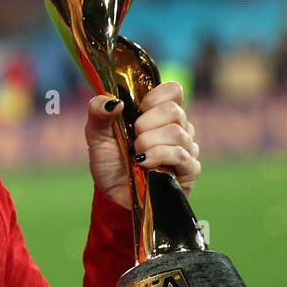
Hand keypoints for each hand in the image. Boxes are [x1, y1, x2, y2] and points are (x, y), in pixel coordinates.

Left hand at [85, 82, 200, 209]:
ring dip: (149, 143)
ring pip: (178, 133)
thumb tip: (114, 101)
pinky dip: (159, 156)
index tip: (139, 108)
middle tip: (133, 138)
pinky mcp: (189, 170)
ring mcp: (186, 149)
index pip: (174, 90)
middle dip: (146, 123)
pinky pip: (182, 155)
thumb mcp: (97, 136)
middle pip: (174, 110)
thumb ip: (98, 112)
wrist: (112, 196)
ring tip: (136, 155)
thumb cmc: (110, 164)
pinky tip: (144, 164)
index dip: (157, 96)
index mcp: (159, 114)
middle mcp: (177, 128)